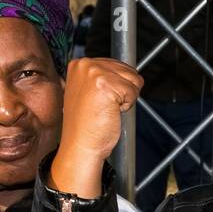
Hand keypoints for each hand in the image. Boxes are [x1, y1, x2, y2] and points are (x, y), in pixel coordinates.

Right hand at [50, 57, 143, 197]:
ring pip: (133, 79)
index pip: (117, 65)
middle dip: (123, 91)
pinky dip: (126, 107)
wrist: (80, 146)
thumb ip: (102, 77)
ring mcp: (95, 73)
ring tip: (106, 109)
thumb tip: (126, 71)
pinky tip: (109, 113)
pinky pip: (133, 92)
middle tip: (103, 107)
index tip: (101, 100)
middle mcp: (85, 65)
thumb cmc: (86, 126)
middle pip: (128, 70)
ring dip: (125, 98)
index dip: (117, 86)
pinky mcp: (107, 84)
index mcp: (79, 64)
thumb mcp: (89, 92)